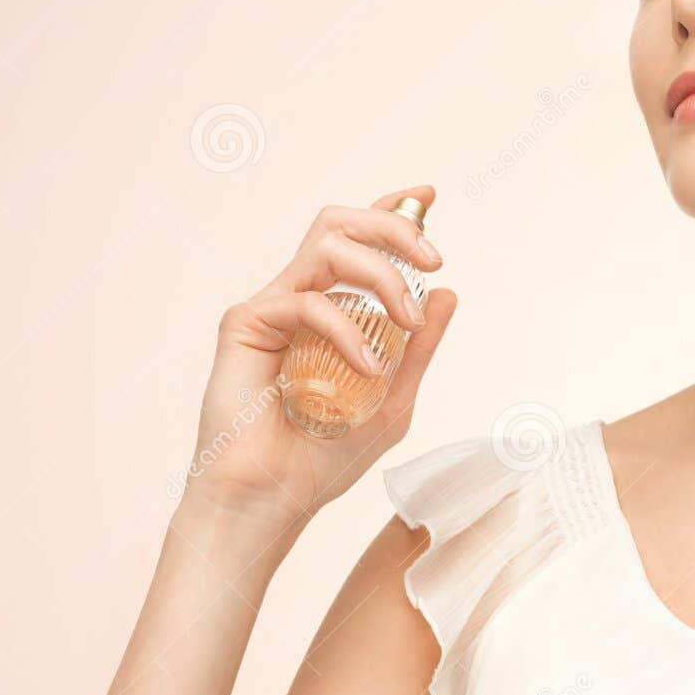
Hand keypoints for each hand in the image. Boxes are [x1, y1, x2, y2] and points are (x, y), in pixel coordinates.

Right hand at [175, 184, 456, 546]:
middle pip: (340, 225)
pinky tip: (369, 366)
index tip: (427, 195)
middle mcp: (299, 299)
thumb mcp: (393, 399)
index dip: (391, 211)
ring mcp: (271, 307)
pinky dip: (348, 329)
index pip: (358, 242)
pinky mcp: (246, 322)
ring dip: (382, 274)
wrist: (272, 499)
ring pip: (328, 245)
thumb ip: (418, 348)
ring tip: (409, 319)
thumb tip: (449, 295)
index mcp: (331, 310)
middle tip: (433, 261)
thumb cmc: (324, 460)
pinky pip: (307, 300)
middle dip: (394, 228)